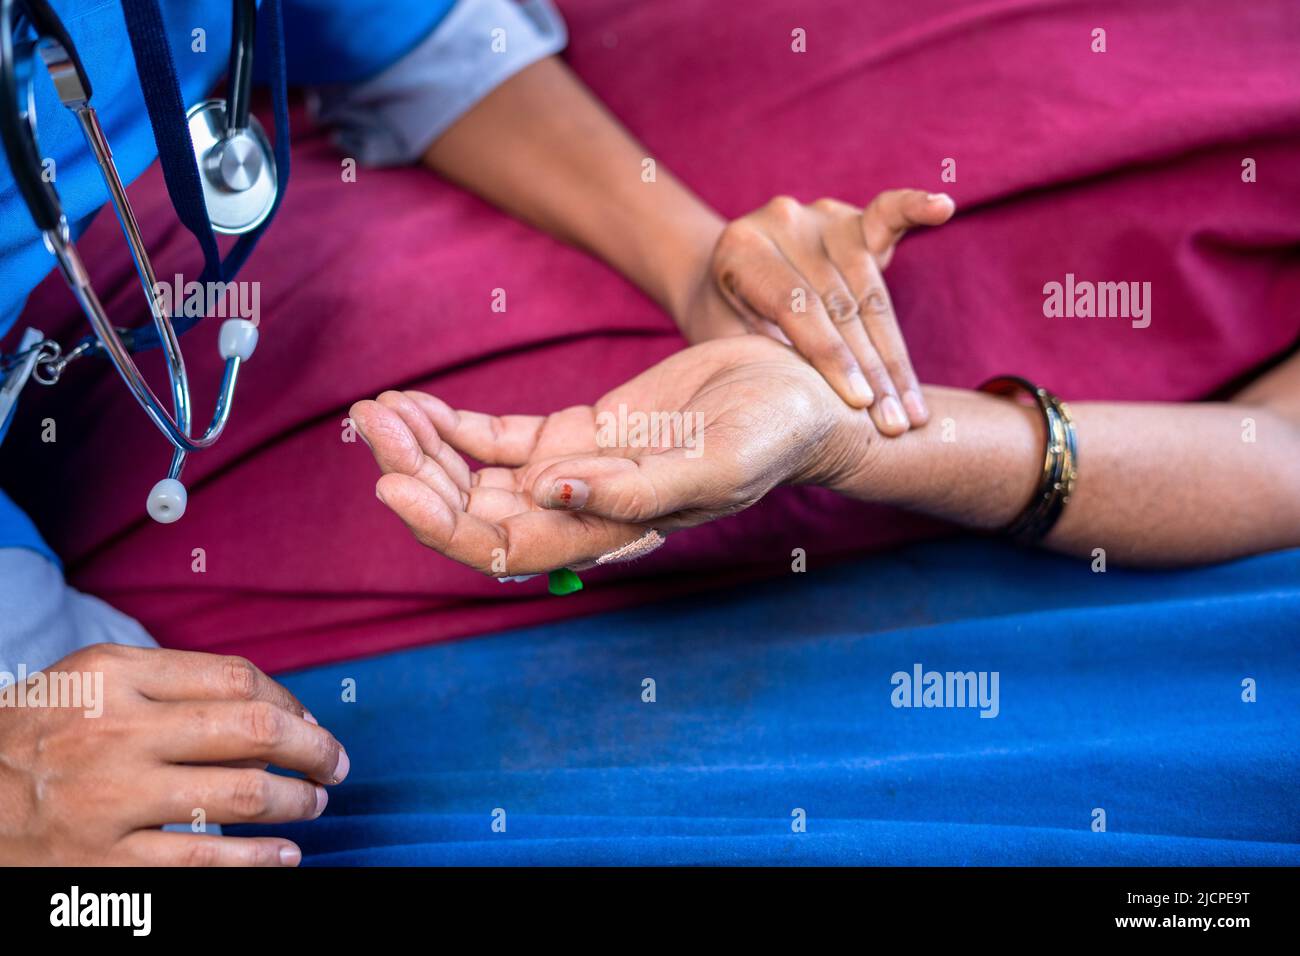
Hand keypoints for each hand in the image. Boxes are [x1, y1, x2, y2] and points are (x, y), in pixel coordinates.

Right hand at [0, 644, 347, 865]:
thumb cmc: (45, 730)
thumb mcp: (95, 679)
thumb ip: (177, 681)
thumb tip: (277, 707)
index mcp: (118, 676)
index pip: (236, 679)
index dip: (289, 701)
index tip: (310, 722)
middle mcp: (117, 731)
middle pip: (252, 729)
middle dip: (312, 748)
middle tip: (335, 763)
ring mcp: (109, 799)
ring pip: (240, 795)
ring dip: (295, 800)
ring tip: (313, 802)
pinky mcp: (102, 861)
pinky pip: (203, 860)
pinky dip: (257, 859)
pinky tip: (284, 855)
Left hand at [349, 335, 872, 575]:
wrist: (797, 397)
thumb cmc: (772, 439)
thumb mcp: (716, 465)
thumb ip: (634, 488)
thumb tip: (547, 488)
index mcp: (608, 530)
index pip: (504, 547)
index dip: (440, 525)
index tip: (391, 482)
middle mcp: (579, 508)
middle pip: (473, 509)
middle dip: (417, 472)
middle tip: (372, 426)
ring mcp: (573, 469)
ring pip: (475, 473)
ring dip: (423, 447)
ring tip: (375, 411)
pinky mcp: (576, 430)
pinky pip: (498, 436)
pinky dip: (452, 422)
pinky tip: (412, 402)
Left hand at [679, 189, 953, 434]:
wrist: (718, 280)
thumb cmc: (722, 324)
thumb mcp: (725, 342)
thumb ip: (762, 353)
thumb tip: (813, 391)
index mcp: (741, 250)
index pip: (797, 306)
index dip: (830, 356)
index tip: (860, 403)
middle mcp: (781, 222)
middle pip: (840, 302)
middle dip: (872, 370)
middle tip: (894, 425)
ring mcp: (819, 215)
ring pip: (870, 289)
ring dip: (896, 356)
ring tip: (914, 409)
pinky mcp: (851, 217)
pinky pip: (888, 212)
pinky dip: (916, 208)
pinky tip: (941, 206)